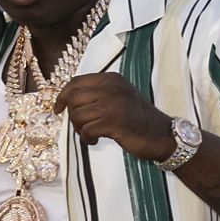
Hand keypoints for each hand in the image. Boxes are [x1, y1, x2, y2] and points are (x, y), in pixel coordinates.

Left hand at [54, 73, 172, 160]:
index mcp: (111, 79)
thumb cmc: (136, 118)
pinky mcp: (113, 122)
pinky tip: (96, 141)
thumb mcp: (118, 97)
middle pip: (73, 99)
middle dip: (72, 116)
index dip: (62, 96)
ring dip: (80, 129)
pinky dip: (87, 139)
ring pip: (77, 115)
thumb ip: (97, 93)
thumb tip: (66, 99)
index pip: (75, 82)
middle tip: (82, 127)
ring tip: (92, 134)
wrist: (161, 135)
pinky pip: (86, 130)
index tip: (58, 108)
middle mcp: (111, 88)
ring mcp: (113, 104)